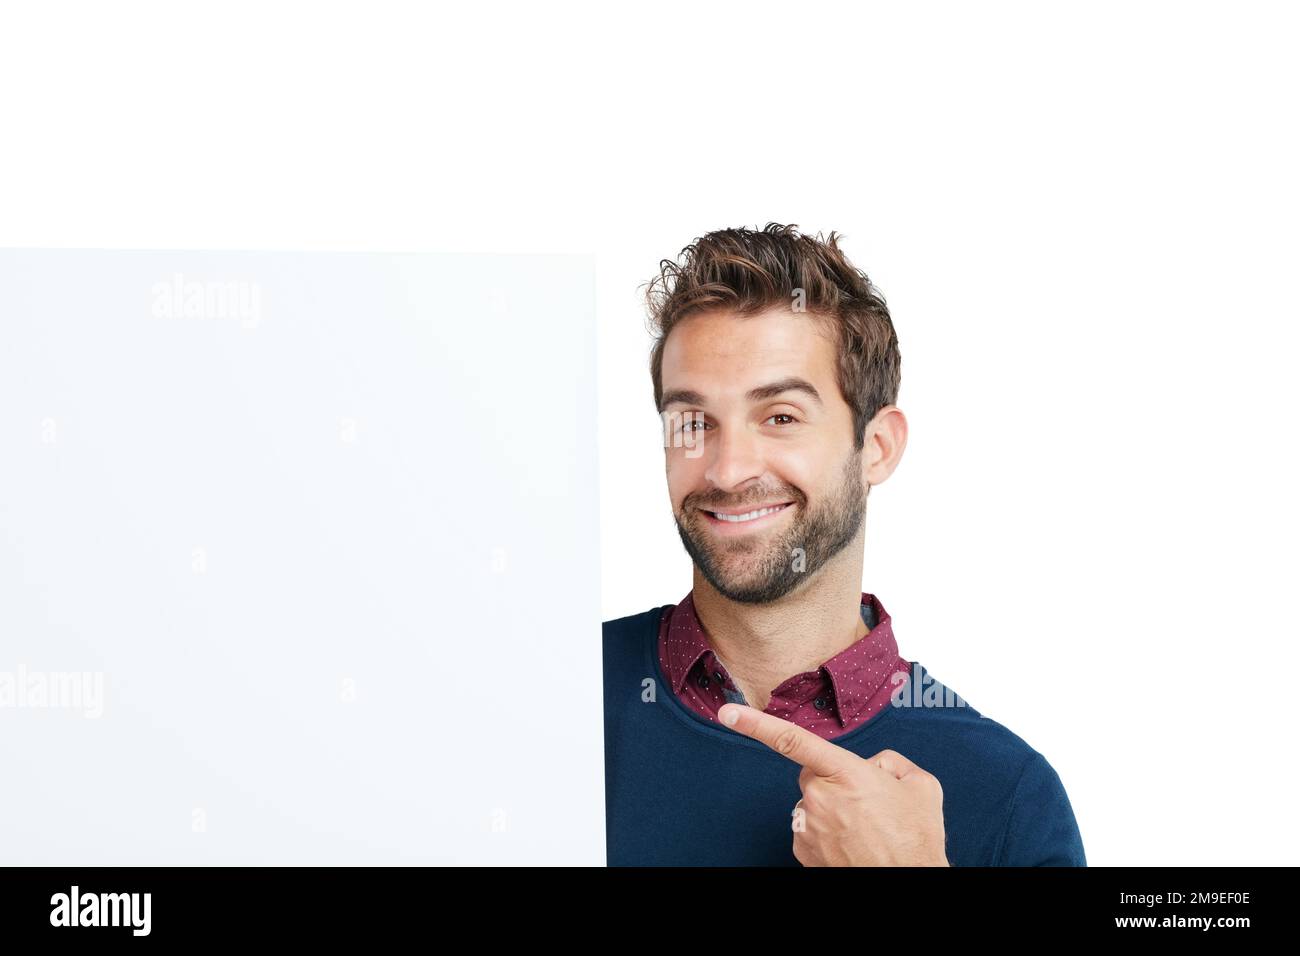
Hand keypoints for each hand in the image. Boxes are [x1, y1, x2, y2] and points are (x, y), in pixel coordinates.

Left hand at [719, 702, 948, 866]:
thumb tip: (873, 766)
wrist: (911, 881)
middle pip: (812, 775)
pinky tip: (852, 843)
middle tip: (865, 802)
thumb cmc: (916, 839)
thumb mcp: (920, 785)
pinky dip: (826, 832)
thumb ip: (890, 762)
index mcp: (845, 772)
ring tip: (864, 829)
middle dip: (832, 781)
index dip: (756, 724)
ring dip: (831, 809)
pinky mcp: (803, 850)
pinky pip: (808, 828)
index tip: (728, 713)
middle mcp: (819, 798)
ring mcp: (808, 826)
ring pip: (811, 803)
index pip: (792, 740)